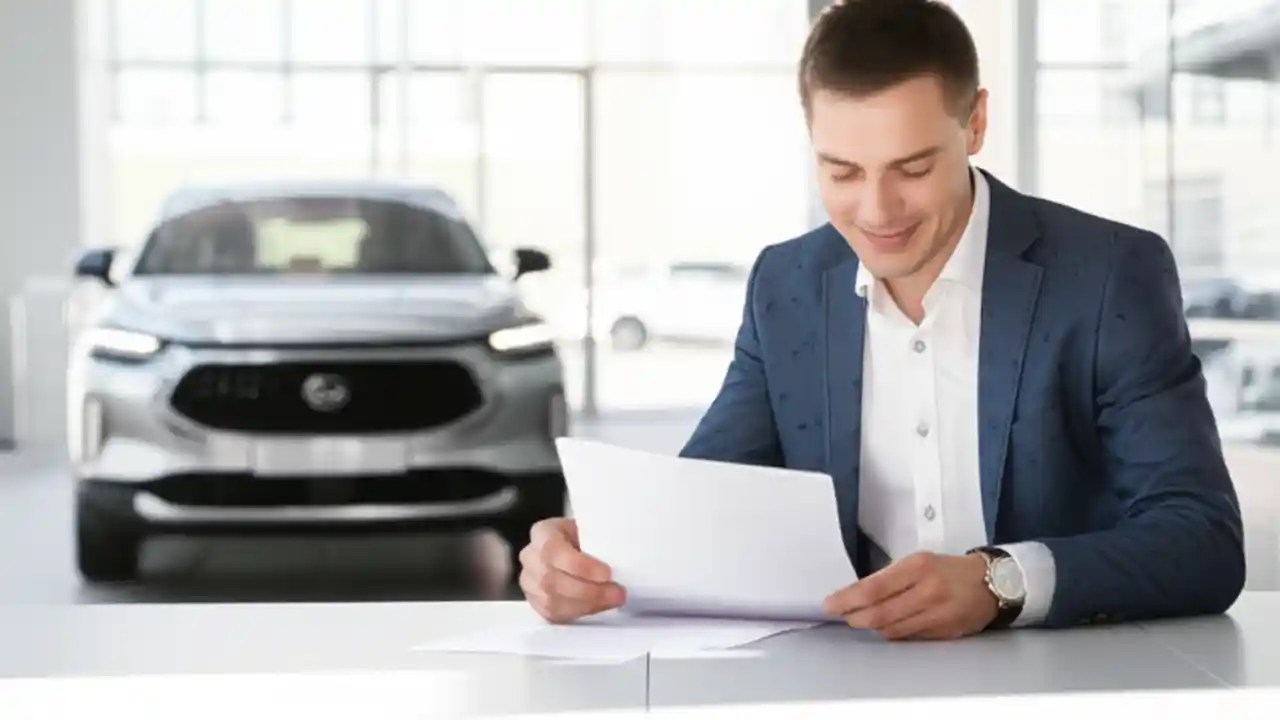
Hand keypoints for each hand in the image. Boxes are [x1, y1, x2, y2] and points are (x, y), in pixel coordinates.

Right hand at [518, 517, 626, 622]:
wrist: (574, 549)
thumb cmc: (586, 538)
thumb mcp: (591, 529)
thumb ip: (600, 540)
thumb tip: (624, 557)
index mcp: (542, 532)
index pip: (553, 550)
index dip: (580, 565)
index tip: (608, 573)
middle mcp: (530, 557)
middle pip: (551, 580)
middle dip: (588, 591)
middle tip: (618, 593)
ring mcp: (529, 582)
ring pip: (552, 600)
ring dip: (587, 605)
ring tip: (612, 600)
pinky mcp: (535, 603)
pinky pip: (553, 614)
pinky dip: (579, 613)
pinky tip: (598, 607)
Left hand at [823, 552, 997, 640]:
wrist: (990, 583)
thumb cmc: (948, 570)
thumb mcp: (918, 561)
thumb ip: (890, 577)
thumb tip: (857, 594)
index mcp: (918, 567)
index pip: (873, 588)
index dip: (847, 599)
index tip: (830, 603)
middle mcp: (927, 591)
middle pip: (879, 613)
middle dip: (855, 617)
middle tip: (842, 615)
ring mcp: (936, 614)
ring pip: (891, 629)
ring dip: (871, 627)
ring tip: (860, 619)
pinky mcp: (942, 632)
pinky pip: (907, 637)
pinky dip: (891, 633)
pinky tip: (884, 626)